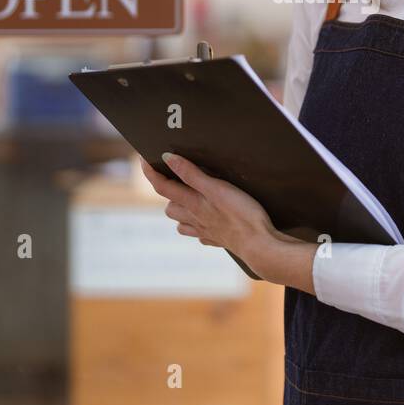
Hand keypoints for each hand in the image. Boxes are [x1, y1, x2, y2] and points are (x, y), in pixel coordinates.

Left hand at [139, 152, 280, 259]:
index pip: (162, 187)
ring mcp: (206, 231)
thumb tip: (168, 158)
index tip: (143, 159)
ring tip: (191, 200)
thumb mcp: (216, 188)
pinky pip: (201, 235)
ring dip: (182, 212)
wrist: (260, 246)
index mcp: (192, 204)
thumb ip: (192, 173)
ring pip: (183, 223)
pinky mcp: (219, 239)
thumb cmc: (241, 215)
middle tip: (177, 179)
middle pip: (170, 207)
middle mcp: (194, 219)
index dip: (150, 172)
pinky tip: (208, 222)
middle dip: (169, 194)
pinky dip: (199, 227)